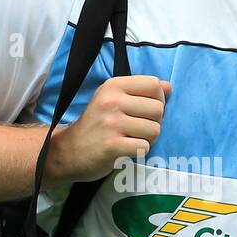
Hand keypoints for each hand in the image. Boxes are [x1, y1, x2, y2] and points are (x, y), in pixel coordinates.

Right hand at [46, 75, 171, 184]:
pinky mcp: (113, 146)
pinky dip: (139, 152)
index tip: (145, 110)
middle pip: (158, 109)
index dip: (157, 99)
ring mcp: (111, 124)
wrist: (68, 151)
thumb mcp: (112, 100)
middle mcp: (112, 101)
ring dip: (147, 139)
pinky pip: (145, 147)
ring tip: (130, 139)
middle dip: (153, 122)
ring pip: (155, 130)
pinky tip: (125, 150)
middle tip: (136, 129)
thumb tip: (168, 86)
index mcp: (113, 86)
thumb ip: (141, 92)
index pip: (153, 85)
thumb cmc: (95, 125)